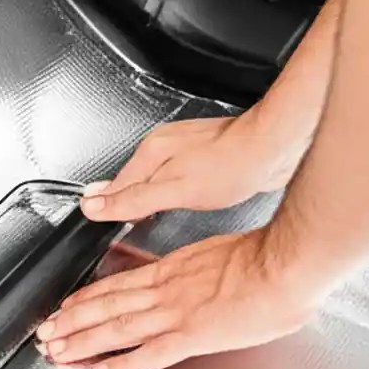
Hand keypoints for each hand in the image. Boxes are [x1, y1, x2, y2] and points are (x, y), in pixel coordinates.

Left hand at [34, 230, 315, 368]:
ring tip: (57, 349)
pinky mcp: (191, 335)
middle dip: (72, 320)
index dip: (88, 296)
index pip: (119, 283)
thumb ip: (200, 267)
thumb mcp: (219, 253)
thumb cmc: (265, 259)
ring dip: (82, 339)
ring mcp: (175, 312)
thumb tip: (199, 271)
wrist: (282, 265)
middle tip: (46, 331)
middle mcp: (166, 289)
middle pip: (107, 304)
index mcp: (173, 269)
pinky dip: (120, 363)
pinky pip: (147, 353)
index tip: (68, 304)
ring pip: (116, 327)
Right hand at [81, 115, 303, 221]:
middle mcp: (164, 146)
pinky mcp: (204, 155)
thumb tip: (94, 204)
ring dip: (150, 195)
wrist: (273, 149)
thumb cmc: (231, 165)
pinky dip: (174, 190)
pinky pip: (178, 176)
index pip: (115, 185)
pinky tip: (183, 200)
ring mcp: (185, 149)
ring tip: (146, 215)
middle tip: (121, 223)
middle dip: (127, 201)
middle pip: (133, 179)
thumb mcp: (173, 190)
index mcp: (151, 152)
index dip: (108, 207)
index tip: (99, 221)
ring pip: (156, 176)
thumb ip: (132, 199)